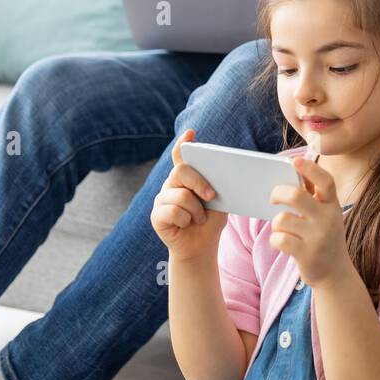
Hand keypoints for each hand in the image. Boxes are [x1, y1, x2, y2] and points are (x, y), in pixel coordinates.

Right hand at [151, 128, 227, 261]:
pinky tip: (186, 225)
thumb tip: (222, 176)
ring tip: (198, 219)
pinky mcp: (156, 215)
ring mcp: (161, 199)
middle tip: (211, 196)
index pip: (181, 155)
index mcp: (186, 177)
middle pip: (181, 171)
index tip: (190, 133)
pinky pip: (173, 212)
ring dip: (196, 210)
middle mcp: (171, 184)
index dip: (183, 143)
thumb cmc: (210, 221)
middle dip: (199, 183)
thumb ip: (215, 186)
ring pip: (180, 196)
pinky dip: (186, 220)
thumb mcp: (218, 201)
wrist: (201, 246)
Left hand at [267, 157, 349, 287]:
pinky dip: (275, 240)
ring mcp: (318, 237)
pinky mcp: (307, 255)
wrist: (335, 273)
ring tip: (283, 230)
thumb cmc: (324, 237)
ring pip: (282, 219)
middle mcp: (328, 219)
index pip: (325, 181)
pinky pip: (279, 239)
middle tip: (273, 198)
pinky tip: (282, 243)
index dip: (311, 169)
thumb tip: (293, 172)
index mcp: (332, 205)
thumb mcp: (325, 215)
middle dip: (278, 193)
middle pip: (296, 196)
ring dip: (276, 224)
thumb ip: (313, 196)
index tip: (295, 161)